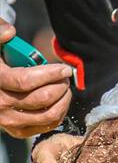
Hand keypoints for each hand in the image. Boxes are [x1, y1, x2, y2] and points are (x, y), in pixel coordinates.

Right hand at [0, 20, 72, 138]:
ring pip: (47, 115)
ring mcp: (8, 121)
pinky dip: (59, 113)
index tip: (64, 68)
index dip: (50, 74)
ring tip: (64, 87)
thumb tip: (10, 32)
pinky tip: (60, 100)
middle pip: (41, 99)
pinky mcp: (16, 130)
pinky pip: (46, 126)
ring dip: (63, 100)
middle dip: (60, 85)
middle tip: (65, 76)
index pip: (26, 81)